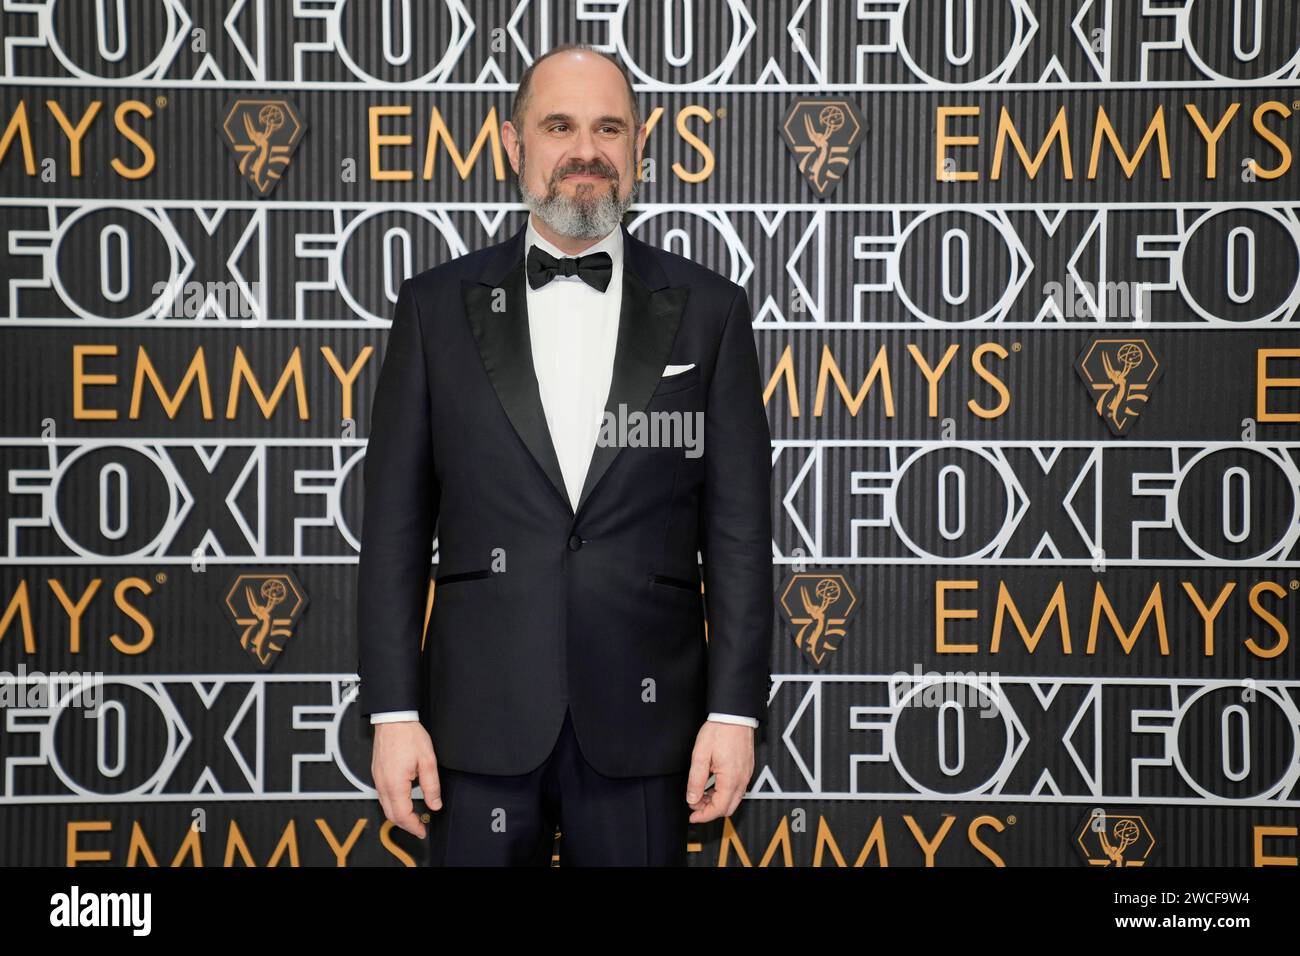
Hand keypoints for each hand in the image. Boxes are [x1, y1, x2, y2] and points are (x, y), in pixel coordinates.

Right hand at [372, 721, 441, 837]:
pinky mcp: (377, 773)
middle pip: (391, 815)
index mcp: (395, 784)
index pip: (403, 815)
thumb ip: (431, 786)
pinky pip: (382, 796)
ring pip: (385, 806)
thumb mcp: (428, 761)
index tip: (422, 831)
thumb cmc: (408, 736)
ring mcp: (377, 779)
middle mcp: (383, 784)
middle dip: (405, 825)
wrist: (393, 719)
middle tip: (419, 827)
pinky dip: (392, 804)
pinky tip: (402, 802)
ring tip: (413, 817)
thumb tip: (434, 804)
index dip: (413, 826)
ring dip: (398, 815)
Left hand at [685, 719, 754, 822]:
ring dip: (717, 802)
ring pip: (733, 799)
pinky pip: (737, 789)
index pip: (719, 808)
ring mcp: (746, 774)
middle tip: (695, 804)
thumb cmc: (719, 731)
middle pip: (728, 808)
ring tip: (701, 794)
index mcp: (731, 779)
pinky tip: (713, 785)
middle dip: (710, 810)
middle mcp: (742, 779)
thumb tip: (692, 799)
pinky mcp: (747, 769)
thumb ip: (696, 780)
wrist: (734, 715)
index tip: (692, 815)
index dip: (704, 815)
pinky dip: (724, 793)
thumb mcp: (700, 755)